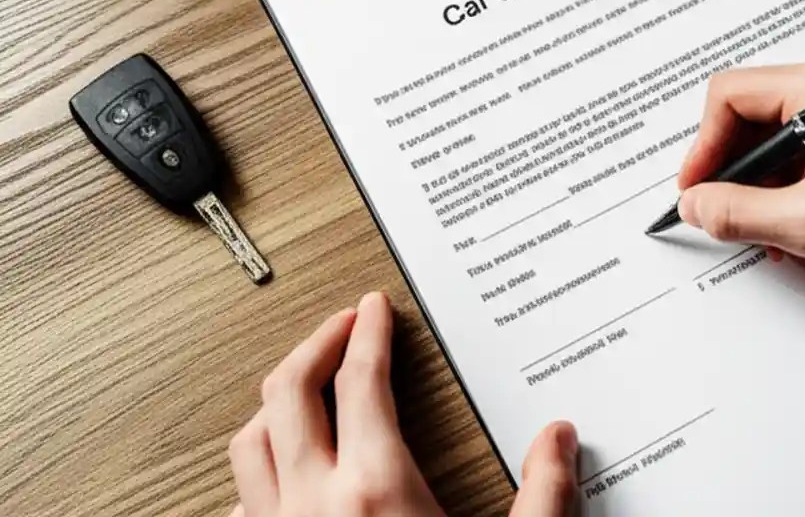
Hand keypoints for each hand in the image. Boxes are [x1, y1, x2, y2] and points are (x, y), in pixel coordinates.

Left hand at [227, 292, 579, 516]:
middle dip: (314, 343)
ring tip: (301, 385)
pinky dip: (259, 470)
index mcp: (375, 488)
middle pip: (289, 391)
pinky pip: (242, 501)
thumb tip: (559, 442)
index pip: (361, 380)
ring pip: (251, 441)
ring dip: (274, 401)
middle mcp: (312, 503)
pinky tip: (279, 476)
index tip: (374, 309)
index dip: (368, 333)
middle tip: (340, 325)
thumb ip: (543, 497)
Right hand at [677, 45, 804, 297]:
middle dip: (744, 181)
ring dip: (773, 199)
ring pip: (778, 147)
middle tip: (736, 222)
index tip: (697, 191)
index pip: (732, 97)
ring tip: (791, 240)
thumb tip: (698, 203)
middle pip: (753, 121)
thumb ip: (740, 212)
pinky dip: (799, 199)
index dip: (705, 150)